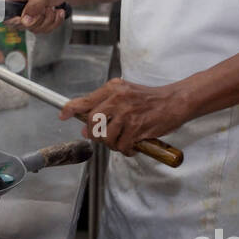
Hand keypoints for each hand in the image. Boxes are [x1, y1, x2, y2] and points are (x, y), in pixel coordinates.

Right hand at [5, 0, 67, 32]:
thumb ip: (34, 5)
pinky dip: (52, 24)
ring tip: (51, 8)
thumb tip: (25, 20)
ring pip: (33, 29)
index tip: (28, 16)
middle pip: (19, 25)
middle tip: (46, 7)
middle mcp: (17, 5)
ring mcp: (25, 15)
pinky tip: (55, 13)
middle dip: (38, 19)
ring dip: (47, 21)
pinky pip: (41, 30)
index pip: (4, 13)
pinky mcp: (33, 21)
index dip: (15, 19)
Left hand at [60, 77, 193, 155]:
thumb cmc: (150, 99)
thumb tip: (86, 126)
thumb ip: (105, 105)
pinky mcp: (136, 128)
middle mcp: (117, 99)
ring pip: (106, 137)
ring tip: (123, 140)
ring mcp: (127, 114)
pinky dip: (126, 150)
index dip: (71, 109)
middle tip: (105, 136)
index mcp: (113, 88)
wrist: (175, 101)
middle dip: (96, 134)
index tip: (63, 115)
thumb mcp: (125, 93)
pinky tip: (132, 146)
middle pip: (92, 123)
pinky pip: (122, 146)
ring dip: (113, 144)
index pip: (85, 100)